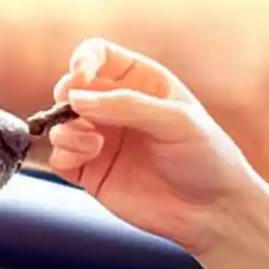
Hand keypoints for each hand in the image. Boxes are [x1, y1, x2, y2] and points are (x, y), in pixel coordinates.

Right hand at [47, 38, 264, 256]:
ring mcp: (100, 140)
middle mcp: (116, 109)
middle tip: (74, 110)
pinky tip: (86, 160)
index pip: (99, 56)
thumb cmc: (206, 159)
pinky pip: (58, 156)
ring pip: (60, 124)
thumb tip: (76, 99)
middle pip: (71, 88)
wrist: (209, 212)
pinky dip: (63, 155)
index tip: (80, 77)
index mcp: (141, 83)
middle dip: (66, 97)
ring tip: (92, 145)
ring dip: (66, 131)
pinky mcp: (88, 171)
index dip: (83, 60)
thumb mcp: (176, 121)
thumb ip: (126, 105)